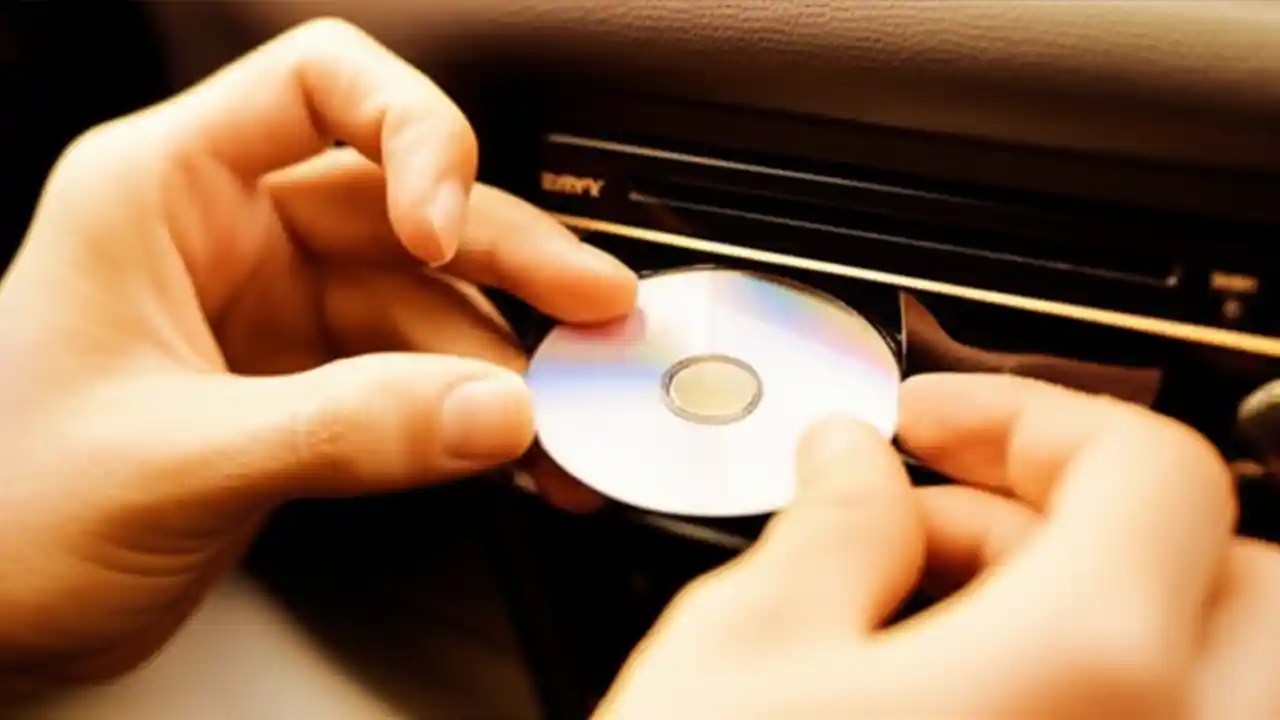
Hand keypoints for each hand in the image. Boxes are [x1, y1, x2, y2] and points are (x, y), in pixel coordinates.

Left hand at [0, 18, 633, 695]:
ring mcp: (276, 314)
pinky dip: (473, 415)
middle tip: (594, 311)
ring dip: (507, 363)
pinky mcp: (305, 386)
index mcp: (166, 193)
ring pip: (427, 304)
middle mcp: (232, 237)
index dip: (410, 135)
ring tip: (568, 421)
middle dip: (509, 260)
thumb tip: (495, 410)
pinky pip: (415, 377)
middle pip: (405, 205)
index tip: (448, 226)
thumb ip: (344, 432)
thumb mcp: (174, 460)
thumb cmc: (1, 516)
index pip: (320, 86)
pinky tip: (519, 453)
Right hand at [597, 374, 1279, 719]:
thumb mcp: (742, 652)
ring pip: (1191, 659)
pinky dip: (1064, 679)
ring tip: (906, 611)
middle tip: (933, 513)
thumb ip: (825, 527)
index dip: (1027, 409)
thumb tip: (852, 465)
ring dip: (1066, 596)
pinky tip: (931, 683)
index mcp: (1091, 673)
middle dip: (1066, 510)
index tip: (927, 421)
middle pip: (1215, 564)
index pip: (1153, 465)